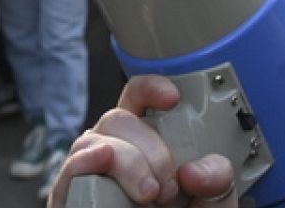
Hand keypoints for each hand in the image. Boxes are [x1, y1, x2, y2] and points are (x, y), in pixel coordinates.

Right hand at [53, 75, 234, 206]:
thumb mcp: (210, 203)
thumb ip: (217, 183)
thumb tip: (196, 171)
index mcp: (143, 142)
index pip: (138, 98)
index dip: (151, 88)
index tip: (173, 99)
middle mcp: (111, 149)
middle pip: (120, 118)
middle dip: (151, 149)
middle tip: (169, 189)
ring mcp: (88, 171)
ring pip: (97, 141)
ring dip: (128, 163)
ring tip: (149, 196)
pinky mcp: (67, 194)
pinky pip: (71, 168)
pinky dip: (88, 163)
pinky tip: (105, 163)